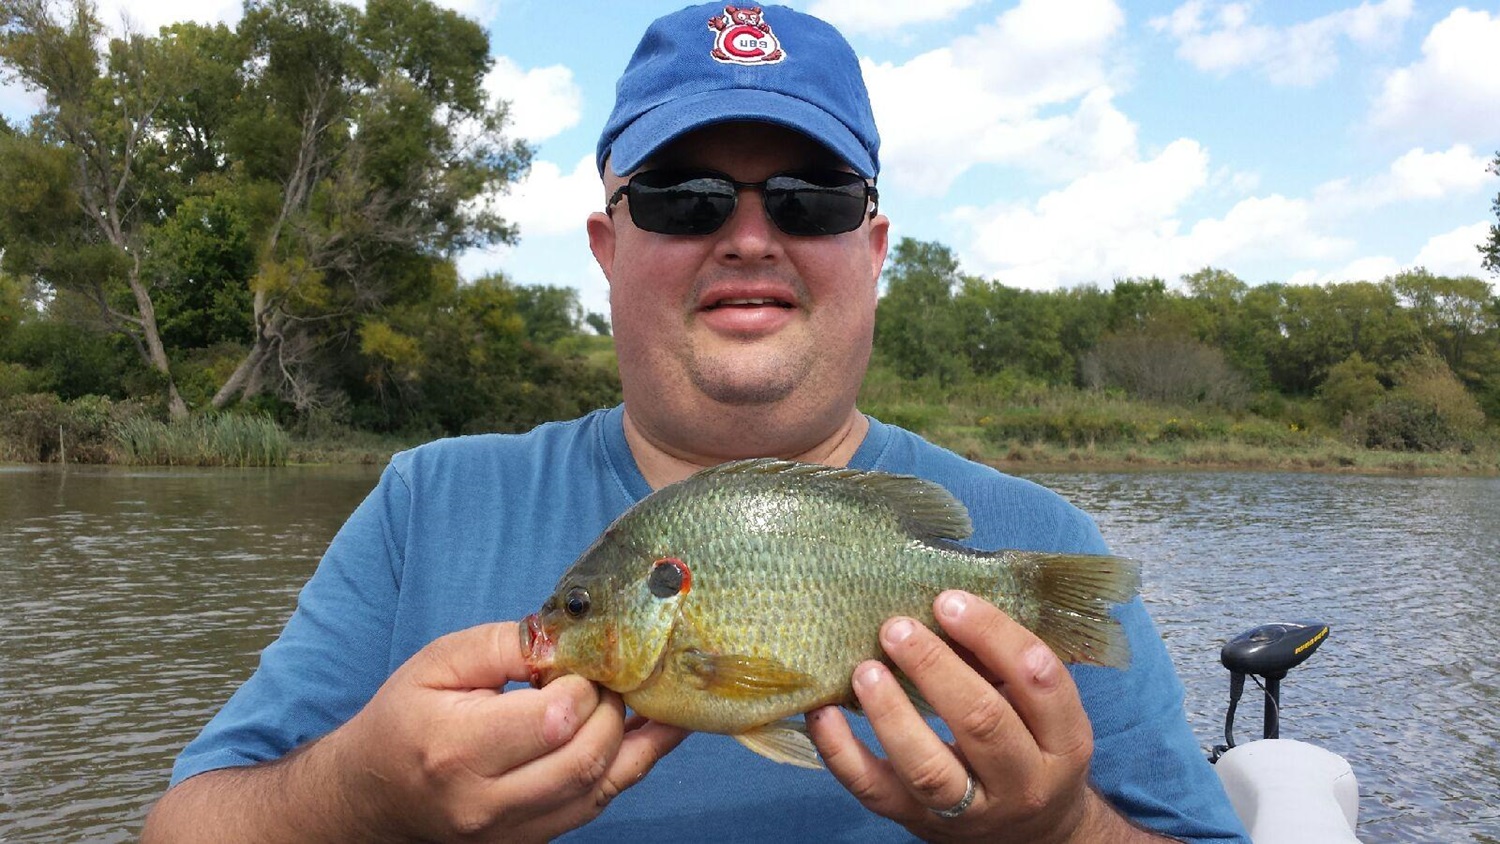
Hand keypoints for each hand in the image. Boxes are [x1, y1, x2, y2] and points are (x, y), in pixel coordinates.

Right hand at [330, 622, 686, 841]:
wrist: (374, 794)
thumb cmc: (406, 720)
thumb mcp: (439, 662)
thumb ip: (505, 645)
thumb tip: (568, 641)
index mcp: (457, 749)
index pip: (553, 720)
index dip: (582, 686)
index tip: (580, 665)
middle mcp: (484, 803)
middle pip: (585, 760)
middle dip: (612, 711)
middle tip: (610, 680)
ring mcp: (509, 833)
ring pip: (599, 790)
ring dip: (635, 742)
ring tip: (656, 700)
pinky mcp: (528, 843)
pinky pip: (592, 808)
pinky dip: (626, 769)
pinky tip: (646, 735)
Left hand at [807, 591, 1145, 842]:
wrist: (1030, 835)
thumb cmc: (1029, 745)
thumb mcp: (1041, 709)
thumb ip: (1008, 661)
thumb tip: (954, 593)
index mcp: (1063, 742)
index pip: (1040, 683)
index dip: (994, 635)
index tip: (950, 600)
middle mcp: (1022, 782)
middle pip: (983, 722)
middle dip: (937, 668)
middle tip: (898, 627)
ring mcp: (968, 809)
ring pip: (929, 767)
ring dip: (892, 714)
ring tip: (865, 669)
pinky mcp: (917, 821)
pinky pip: (874, 790)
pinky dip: (842, 752)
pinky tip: (823, 712)